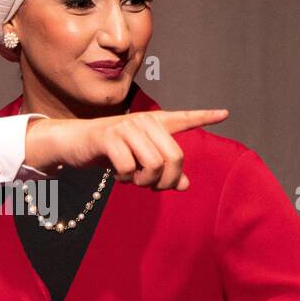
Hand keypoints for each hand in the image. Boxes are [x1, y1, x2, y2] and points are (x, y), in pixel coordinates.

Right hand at [23, 109, 228, 189]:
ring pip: (154, 165)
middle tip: (153, 187)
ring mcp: (127, 128)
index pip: (183, 118)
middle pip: (174, 157)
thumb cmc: (109, 152)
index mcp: (153, 124)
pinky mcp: (110, 138)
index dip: (204, 116)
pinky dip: (126, 179)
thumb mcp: (138, 163)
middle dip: (166, 181)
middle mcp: (144, 122)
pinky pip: (129, 168)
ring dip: (145, 182)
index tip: (225, 113)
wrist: (74, 143)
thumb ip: (162, 172)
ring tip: (133, 180)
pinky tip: (118, 176)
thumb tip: (185, 185)